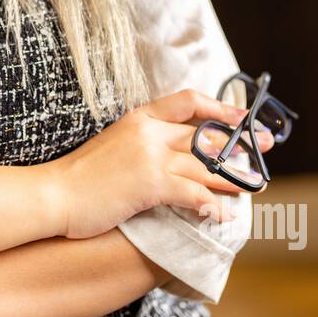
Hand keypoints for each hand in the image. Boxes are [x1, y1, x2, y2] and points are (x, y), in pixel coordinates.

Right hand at [41, 87, 274, 239]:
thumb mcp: (113, 146)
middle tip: (264, 149)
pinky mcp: (150, 184)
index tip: (243, 117)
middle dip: (239, 142)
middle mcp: (149, 132)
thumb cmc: (80, 177)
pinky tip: (224, 214)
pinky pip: (194, 192)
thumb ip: (142, 142)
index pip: (189, 102)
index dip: (221, 108)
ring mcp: (150, 157)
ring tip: (255, 185)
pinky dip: (212, 204)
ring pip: (205, 163)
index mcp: (139, 118)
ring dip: (235, 176)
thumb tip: (170, 151)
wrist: (53, 194)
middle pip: (205, 134)